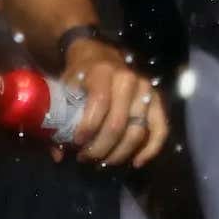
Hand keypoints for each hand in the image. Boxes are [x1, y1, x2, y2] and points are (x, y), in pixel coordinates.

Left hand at [62, 38, 166, 167]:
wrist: (101, 56)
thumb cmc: (80, 75)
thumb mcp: (65, 88)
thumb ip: (59, 118)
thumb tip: (58, 154)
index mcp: (103, 72)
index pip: (100, 103)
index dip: (88, 127)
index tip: (76, 144)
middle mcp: (129, 80)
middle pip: (118, 123)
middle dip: (100, 148)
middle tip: (85, 157)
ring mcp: (146, 90)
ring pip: (138, 131)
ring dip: (120, 153)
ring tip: (103, 162)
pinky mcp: (156, 101)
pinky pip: (160, 129)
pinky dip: (151, 149)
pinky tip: (137, 162)